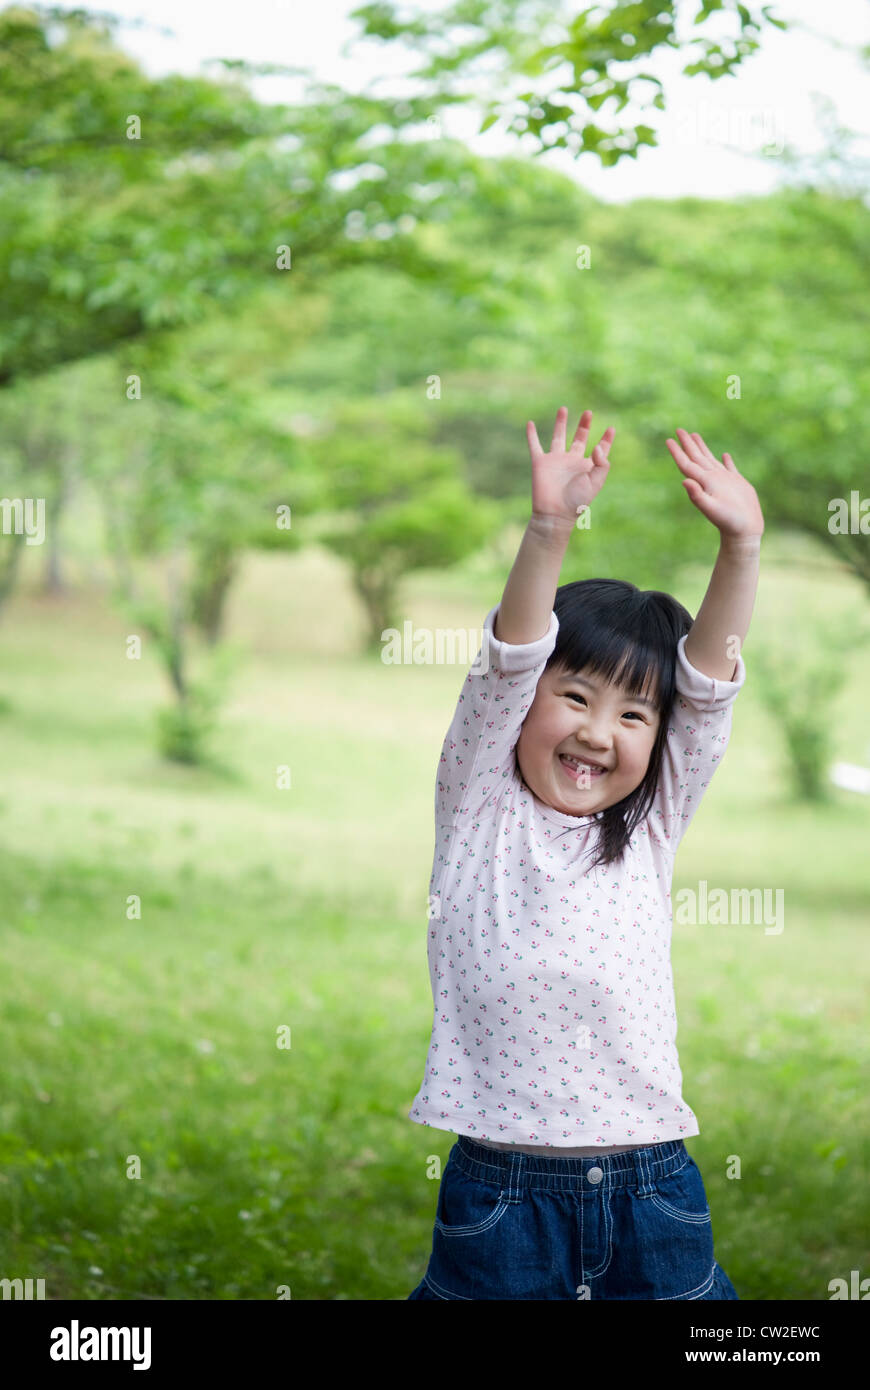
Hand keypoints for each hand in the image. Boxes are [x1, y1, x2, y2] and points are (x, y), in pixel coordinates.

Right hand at [527, 406, 613, 525]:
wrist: (555, 513)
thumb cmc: (578, 501)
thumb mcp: (596, 481)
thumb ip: (601, 463)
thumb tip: (596, 446)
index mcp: (587, 466)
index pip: (599, 450)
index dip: (606, 440)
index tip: (611, 429)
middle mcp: (571, 461)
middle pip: (579, 438)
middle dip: (584, 425)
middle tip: (588, 412)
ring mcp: (555, 461)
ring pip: (558, 437)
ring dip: (560, 423)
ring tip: (563, 408)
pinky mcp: (540, 463)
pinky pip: (534, 445)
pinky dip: (531, 435)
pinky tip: (530, 424)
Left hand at [666, 429, 763, 539]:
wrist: (744, 531)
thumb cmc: (728, 521)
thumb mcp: (712, 509)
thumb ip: (697, 496)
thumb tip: (684, 481)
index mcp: (704, 482)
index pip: (687, 464)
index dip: (677, 452)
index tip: (669, 439)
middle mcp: (711, 480)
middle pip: (696, 458)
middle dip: (687, 444)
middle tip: (679, 430)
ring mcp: (723, 481)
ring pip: (710, 460)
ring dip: (702, 448)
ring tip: (695, 435)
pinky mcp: (736, 484)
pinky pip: (729, 468)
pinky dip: (726, 461)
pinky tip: (724, 455)